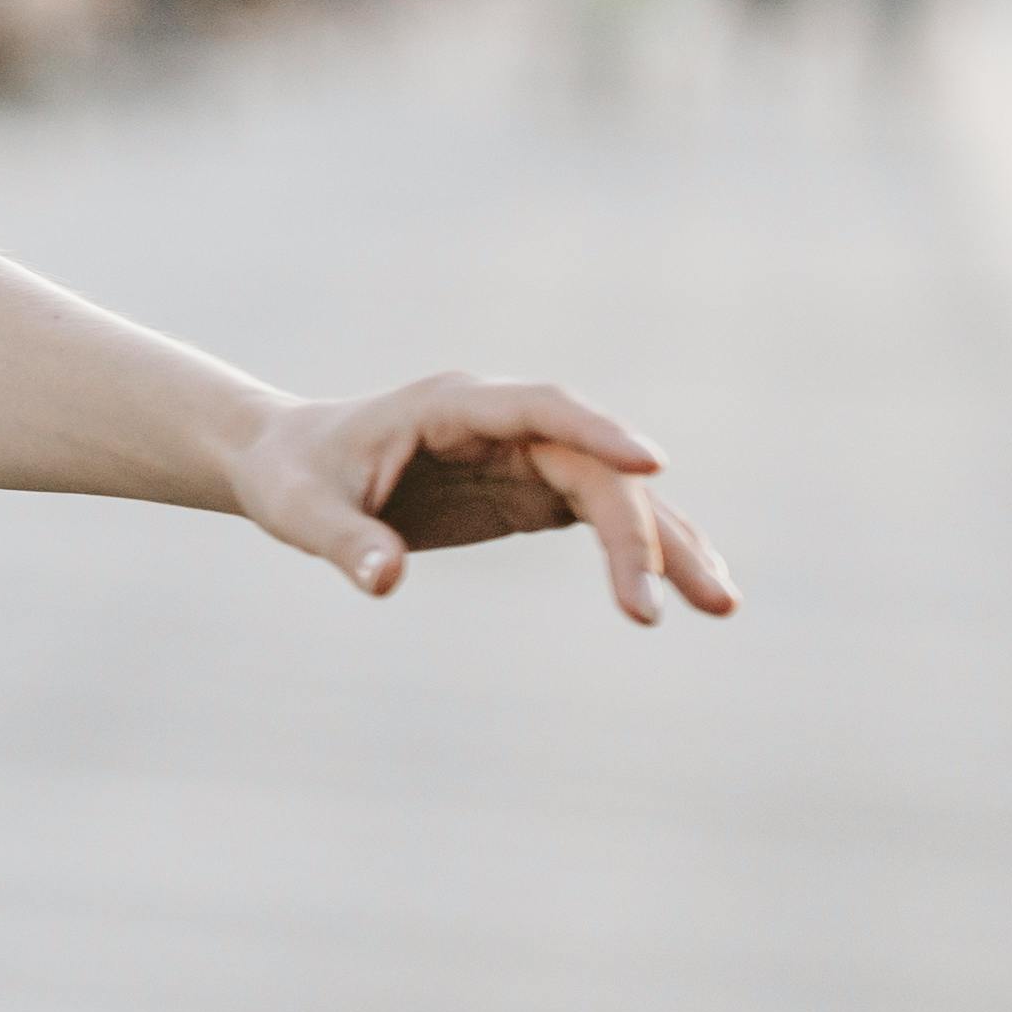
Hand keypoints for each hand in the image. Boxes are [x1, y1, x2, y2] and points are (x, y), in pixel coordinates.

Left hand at [227, 372, 738, 625]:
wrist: (289, 464)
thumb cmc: (292, 478)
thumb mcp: (301, 513)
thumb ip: (345, 543)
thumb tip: (386, 581)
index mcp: (452, 406)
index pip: (541, 409)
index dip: (598, 431)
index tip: (655, 464)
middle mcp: (503, 423)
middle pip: (594, 464)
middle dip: (640, 529)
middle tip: (676, 602)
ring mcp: (526, 454)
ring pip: (616, 492)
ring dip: (668, 544)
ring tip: (722, 604)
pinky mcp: (532, 489)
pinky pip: (604, 515)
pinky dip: (646, 551)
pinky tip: (694, 591)